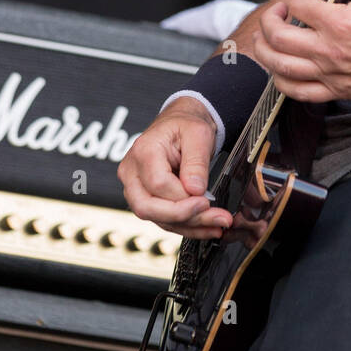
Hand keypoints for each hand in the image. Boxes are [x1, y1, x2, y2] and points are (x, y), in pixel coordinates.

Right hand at [117, 99, 264, 242]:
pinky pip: (163, 219)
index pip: (158, 184)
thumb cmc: (186, 124)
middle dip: (184, 218)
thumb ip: (196, 162)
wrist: (179, 123)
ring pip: (156, 218)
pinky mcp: (145, 198)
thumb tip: (195, 190)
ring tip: (218, 225)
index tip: (206, 200)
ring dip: (190, 226)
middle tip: (216, 218)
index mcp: (144, 151)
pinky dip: (186, 225)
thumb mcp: (199, 134)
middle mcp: (132, 171)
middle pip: (147, 207)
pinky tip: (208, 226)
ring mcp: (135, 187)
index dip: (183, 198)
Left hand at [249, 0, 350, 101]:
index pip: (299, 5)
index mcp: (340, 23)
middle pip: (277, 37)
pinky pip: (298, 92)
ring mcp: (333, 74)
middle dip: (272, 18)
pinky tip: (282, 67)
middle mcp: (331, 51)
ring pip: (279, 66)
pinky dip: (282, 80)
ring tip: (269, 37)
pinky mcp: (339, 90)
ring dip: (266, 49)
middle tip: (280, 11)